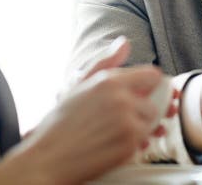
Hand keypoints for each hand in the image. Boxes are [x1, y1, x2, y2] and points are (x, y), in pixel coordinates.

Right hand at [0, 37, 162, 184]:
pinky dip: (134, 145)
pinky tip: (115, 144)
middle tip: (122, 120)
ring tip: (116, 133)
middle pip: (155, 102)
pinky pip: (145, 142)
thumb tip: (125, 42)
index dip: (148, 86)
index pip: (152, 75)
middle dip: (142, 111)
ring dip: (140, 129)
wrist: (47, 158)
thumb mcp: (80, 84)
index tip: (140, 95)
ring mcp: (127, 122)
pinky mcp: (129, 145)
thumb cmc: (60, 122)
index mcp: (109, 81)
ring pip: (151, 123)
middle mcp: (121, 99)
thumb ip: (107, 61)